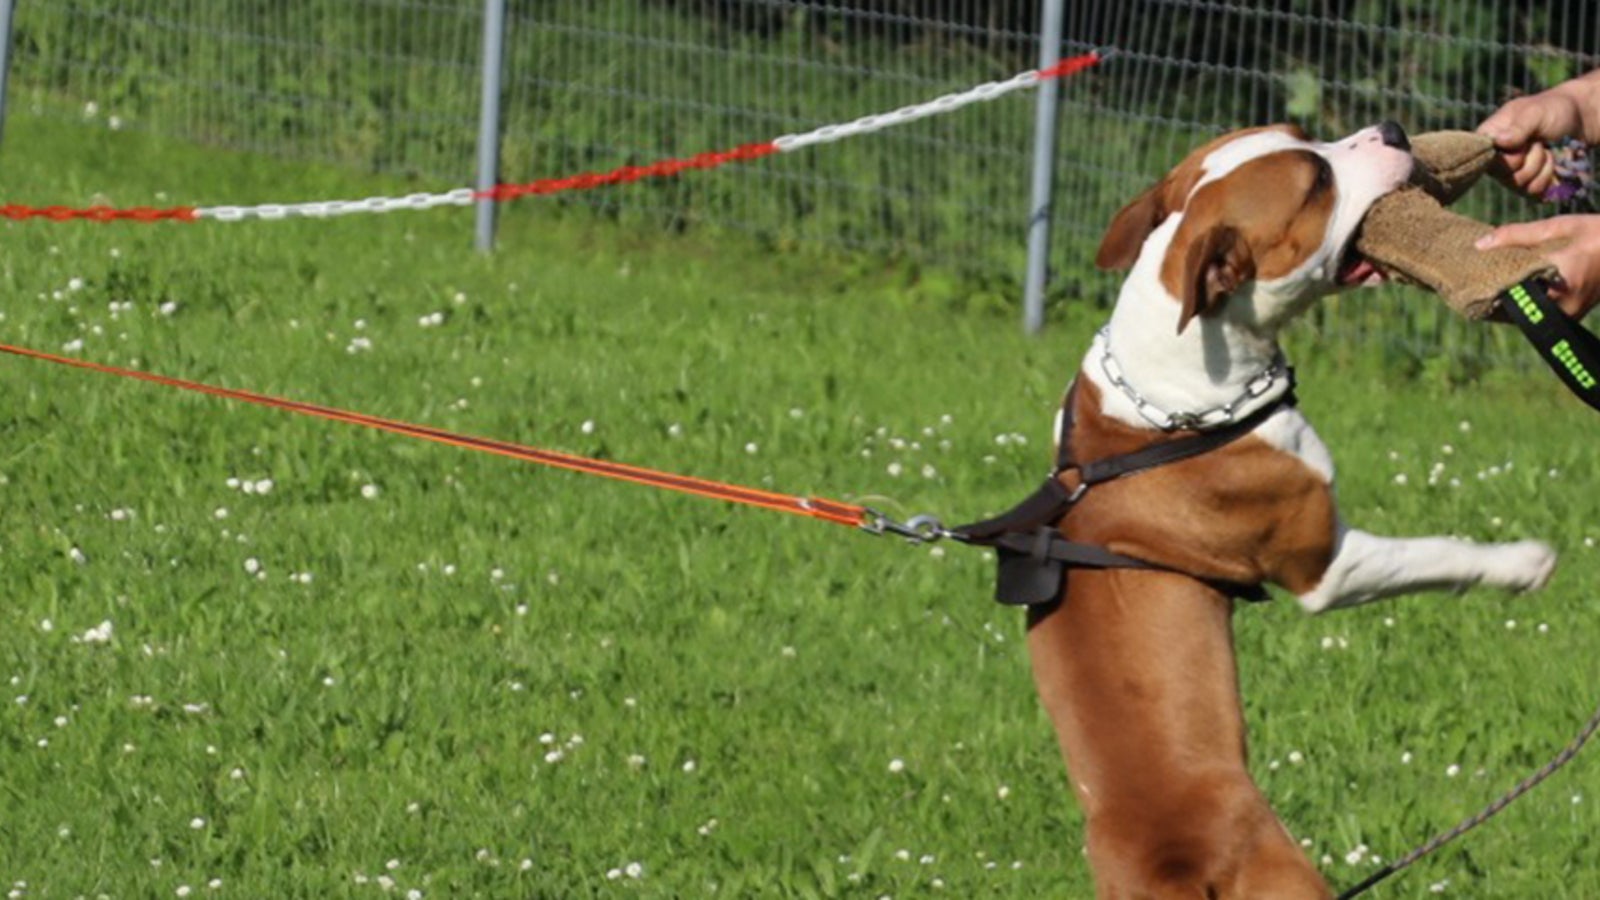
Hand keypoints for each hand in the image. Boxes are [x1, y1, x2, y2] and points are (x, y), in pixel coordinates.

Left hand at [1476, 215, 1599, 318]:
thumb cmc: (1597, 233)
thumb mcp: (1558, 228)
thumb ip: (1517, 235)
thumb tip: (1479, 245)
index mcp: (1561, 289)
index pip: (1512, 301)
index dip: (1486, 295)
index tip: (1466, 286)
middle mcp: (1565, 309)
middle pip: (1515, 313)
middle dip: (1493, 300)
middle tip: (1469, 286)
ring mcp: (1569, 315)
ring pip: (1525, 316)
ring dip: (1506, 302)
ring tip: (1482, 287)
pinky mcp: (1571, 314)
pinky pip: (1537, 312)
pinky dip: (1521, 302)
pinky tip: (1506, 289)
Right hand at [1477, 82, 1592, 198]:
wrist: (1577, 120)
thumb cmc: (1552, 110)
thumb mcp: (1536, 112)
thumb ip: (1518, 127)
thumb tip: (1498, 142)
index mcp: (1488, 139)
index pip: (1484, 159)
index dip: (1507, 156)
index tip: (1524, 141)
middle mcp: (1495, 160)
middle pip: (1506, 175)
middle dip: (1531, 158)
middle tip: (1538, 142)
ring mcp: (1509, 175)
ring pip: (1521, 185)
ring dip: (1542, 166)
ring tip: (1546, 149)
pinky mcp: (1525, 186)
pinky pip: (1534, 192)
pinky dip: (1549, 177)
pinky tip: (1551, 161)